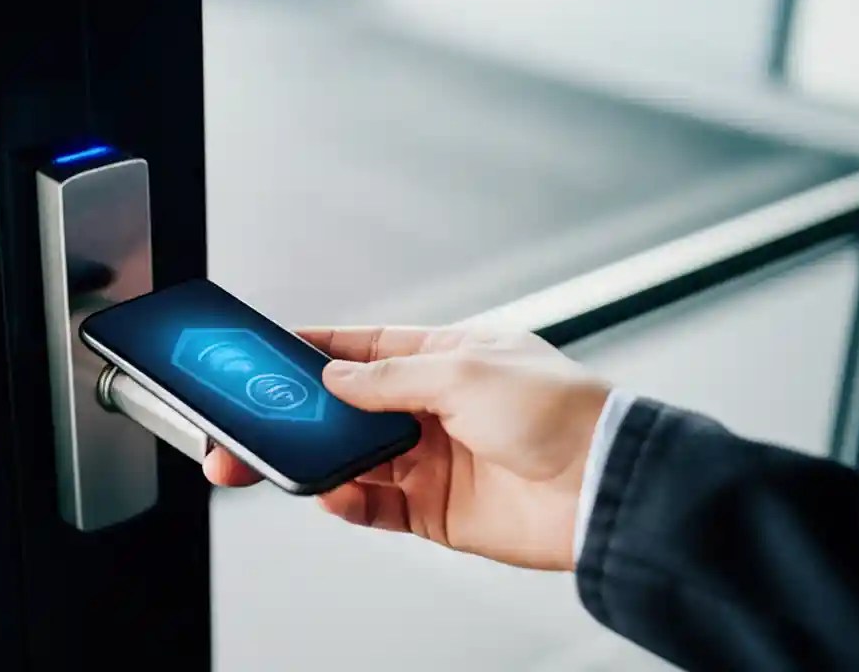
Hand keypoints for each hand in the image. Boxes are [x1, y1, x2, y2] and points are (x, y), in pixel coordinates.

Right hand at [204, 324, 610, 570]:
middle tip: (254, 420)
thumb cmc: (562, 412)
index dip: (318, 350)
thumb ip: (389, 379)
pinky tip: (332, 492)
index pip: (366, 349)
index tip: (271, 351)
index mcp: (446, 358)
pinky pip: (375, 505)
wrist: (605, 488)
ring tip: (283, 458)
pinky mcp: (435, 509)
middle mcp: (435, 407)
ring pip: (353, 458)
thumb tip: (335, 378)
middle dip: (299, 416)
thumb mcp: (464, 372)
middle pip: (347, 409)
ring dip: (317, 459)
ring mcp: (433, 459)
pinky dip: (347, 501)